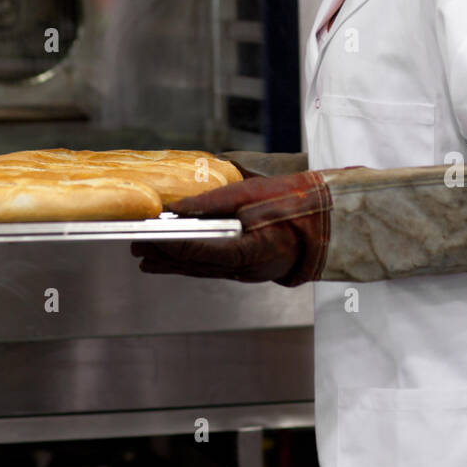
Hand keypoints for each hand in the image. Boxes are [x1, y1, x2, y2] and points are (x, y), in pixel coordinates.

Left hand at [130, 170, 331, 285]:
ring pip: (202, 270)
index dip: (170, 244)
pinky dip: (191, 263)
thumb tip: (180, 207)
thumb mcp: (254, 194)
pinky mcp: (249, 268)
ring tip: (146, 260)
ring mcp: (248, 272)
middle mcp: (245, 268)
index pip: (199, 251)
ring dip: (173, 264)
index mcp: (248, 250)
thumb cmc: (297, 204)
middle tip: (136, 248)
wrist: (330, 224)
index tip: (147, 236)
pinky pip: (213, 268)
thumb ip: (215, 202)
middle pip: (195, 265)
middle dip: (163, 256)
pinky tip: (178, 260)